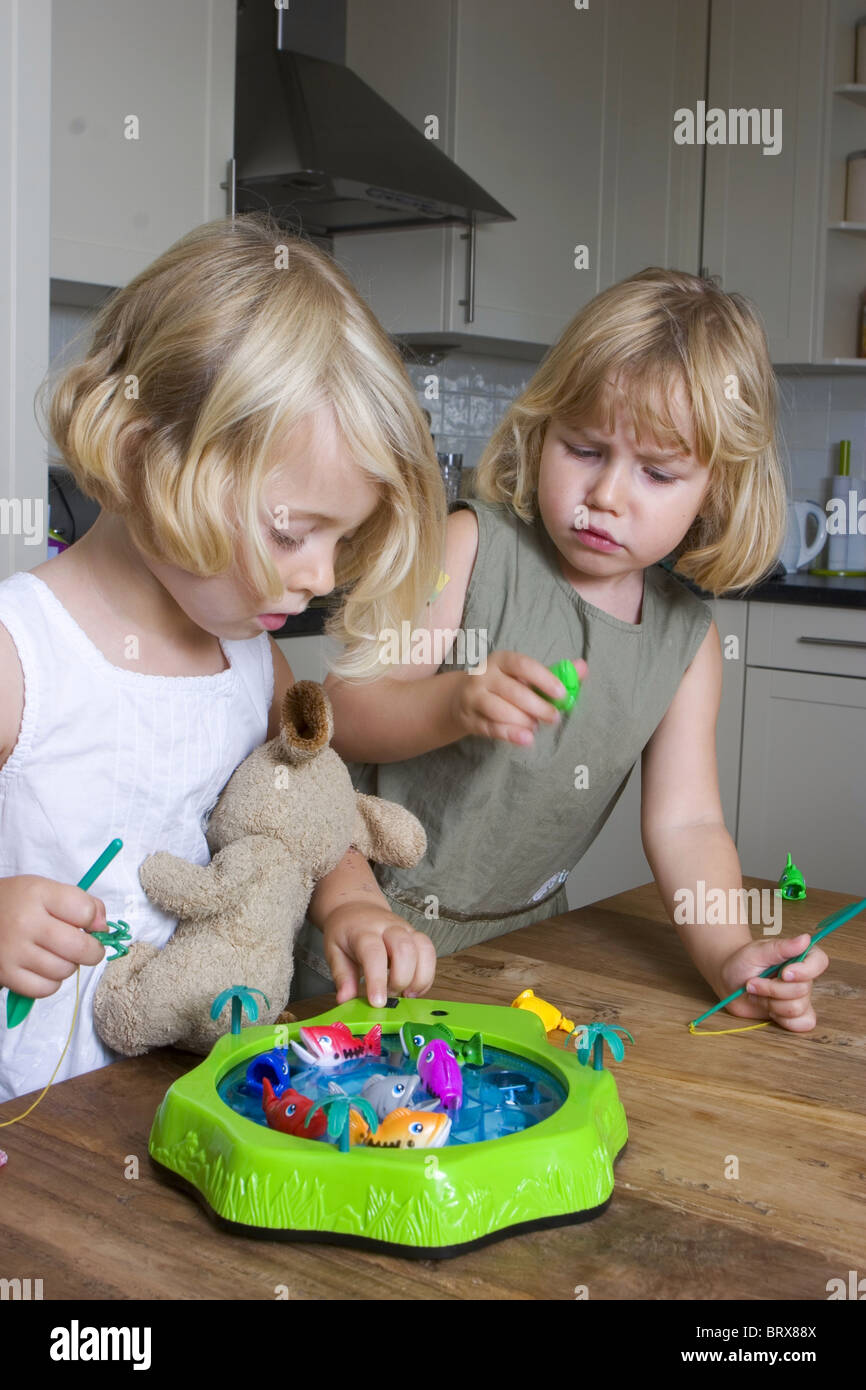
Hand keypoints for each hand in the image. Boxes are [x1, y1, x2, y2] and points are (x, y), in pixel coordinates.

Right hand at [0, 874, 106, 998]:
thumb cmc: (16, 903)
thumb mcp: (45, 889)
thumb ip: (81, 902)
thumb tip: (104, 928)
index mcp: (38, 894)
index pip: (85, 911)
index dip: (95, 920)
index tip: (89, 924)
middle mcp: (26, 922)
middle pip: (79, 947)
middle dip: (93, 951)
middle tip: (88, 949)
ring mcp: (14, 951)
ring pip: (65, 970)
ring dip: (69, 966)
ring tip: (59, 955)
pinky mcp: (6, 974)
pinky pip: (45, 989)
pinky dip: (51, 982)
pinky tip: (44, 969)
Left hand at [321, 899, 436, 1007]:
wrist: (357, 909)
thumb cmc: (345, 932)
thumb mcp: (334, 952)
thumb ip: (342, 976)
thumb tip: (344, 1000)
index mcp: (364, 931)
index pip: (374, 953)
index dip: (377, 979)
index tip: (378, 1002)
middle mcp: (388, 927)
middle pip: (405, 948)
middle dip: (401, 979)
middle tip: (389, 995)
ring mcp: (406, 930)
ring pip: (424, 949)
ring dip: (419, 978)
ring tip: (406, 995)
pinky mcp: (416, 936)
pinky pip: (430, 954)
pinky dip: (427, 976)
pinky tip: (415, 989)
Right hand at [450, 650, 587, 745]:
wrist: (461, 698)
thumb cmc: (502, 685)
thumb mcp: (524, 675)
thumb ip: (554, 673)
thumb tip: (583, 667)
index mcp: (501, 660)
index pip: (523, 665)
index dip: (544, 679)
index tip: (562, 694)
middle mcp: (484, 675)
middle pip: (513, 691)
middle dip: (538, 706)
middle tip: (554, 717)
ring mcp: (473, 697)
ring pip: (500, 711)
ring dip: (523, 720)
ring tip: (535, 726)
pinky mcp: (469, 718)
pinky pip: (491, 728)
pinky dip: (511, 734)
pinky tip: (527, 739)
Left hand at [718, 933, 828, 1032]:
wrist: (730, 982)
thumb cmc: (743, 963)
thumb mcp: (757, 952)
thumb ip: (781, 947)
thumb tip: (806, 939)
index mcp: (800, 956)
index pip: (819, 962)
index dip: (805, 971)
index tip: (784, 973)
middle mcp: (804, 977)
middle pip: (801, 990)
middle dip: (771, 989)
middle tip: (752, 983)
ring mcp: (801, 997)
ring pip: (796, 1009)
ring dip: (770, 1003)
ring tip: (756, 993)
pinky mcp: (795, 1015)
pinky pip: (801, 1024)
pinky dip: (781, 1019)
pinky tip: (768, 1008)